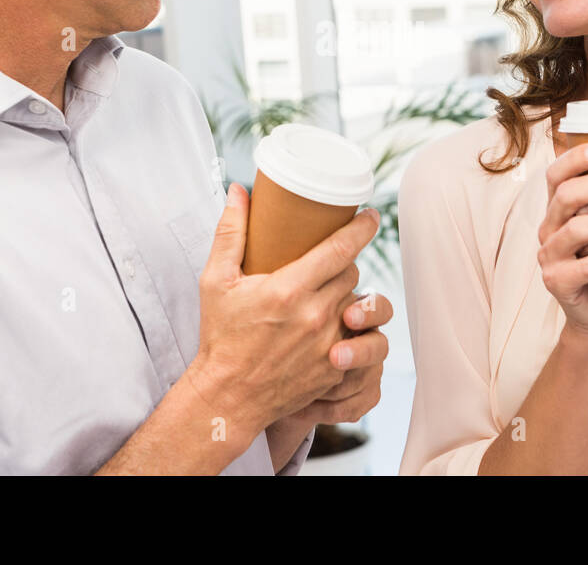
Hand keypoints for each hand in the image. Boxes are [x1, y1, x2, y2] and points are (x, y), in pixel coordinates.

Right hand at [188, 184, 380, 438]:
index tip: (372, 215)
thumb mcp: (216, 281)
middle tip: (327, 260)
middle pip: (351, 273)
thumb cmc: (221, 336)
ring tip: (325, 292)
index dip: (362, 228)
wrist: (228, 397)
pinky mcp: (336, 368)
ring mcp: (329, 344)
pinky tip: (330, 324)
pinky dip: (348, 325)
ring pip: (357, 303)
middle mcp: (315, 315)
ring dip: (345, 294)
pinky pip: (358, 335)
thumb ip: (230, 233)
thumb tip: (239, 191)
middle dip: (343, 263)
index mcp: (289, 290)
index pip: (341, 248)